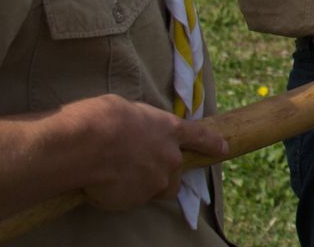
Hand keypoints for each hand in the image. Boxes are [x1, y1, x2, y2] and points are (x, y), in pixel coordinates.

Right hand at [69, 95, 226, 208]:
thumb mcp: (132, 113)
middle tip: (139, 167)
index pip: (200, 137)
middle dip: (163, 173)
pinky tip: (103, 184)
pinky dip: (120, 195)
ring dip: (144, 186)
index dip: (212, 144)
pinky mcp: (138, 199)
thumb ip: (144, 128)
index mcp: (170, 129)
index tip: (224, 149)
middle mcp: (170, 157)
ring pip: (156, 190)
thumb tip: (135, 135)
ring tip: (118, 177)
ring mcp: (157, 180)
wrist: (89, 143)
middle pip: (176, 173)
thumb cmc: (105, 118)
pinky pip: (131, 199)